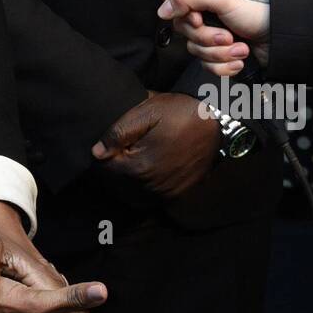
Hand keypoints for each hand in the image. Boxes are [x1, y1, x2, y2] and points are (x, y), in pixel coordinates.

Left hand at [90, 91, 217, 201]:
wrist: (216, 121)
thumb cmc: (179, 112)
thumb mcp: (146, 112)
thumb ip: (118, 132)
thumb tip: (96, 153)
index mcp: (140, 167)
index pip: (105, 171)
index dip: (102, 157)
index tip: (107, 145)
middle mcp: (152, 186)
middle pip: (116, 187)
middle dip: (111, 172)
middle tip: (114, 153)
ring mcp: (167, 193)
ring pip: (132, 197)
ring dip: (124, 184)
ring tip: (126, 163)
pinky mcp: (178, 194)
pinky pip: (150, 200)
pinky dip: (141, 191)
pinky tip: (141, 174)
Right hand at [157, 0, 270, 72]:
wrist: (285, 37)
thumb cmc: (262, 9)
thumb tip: (163, 8)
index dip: (182, 11)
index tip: (200, 18)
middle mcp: (207, 1)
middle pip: (183, 25)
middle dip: (207, 36)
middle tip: (226, 33)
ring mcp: (213, 25)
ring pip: (194, 46)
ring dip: (218, 52)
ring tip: (238, 45)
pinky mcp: (219, 46)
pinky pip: (206, 61)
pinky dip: (223, 63)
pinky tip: (238, 56)